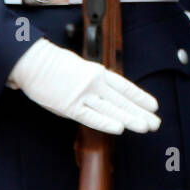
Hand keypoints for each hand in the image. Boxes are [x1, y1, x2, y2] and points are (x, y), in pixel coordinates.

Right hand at [7, 37, 159, 134]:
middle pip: (122, 100)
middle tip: (155, 123)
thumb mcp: (79, 68)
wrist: (33, 61)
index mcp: (97, 73)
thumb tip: (105, 96)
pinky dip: (105, 123)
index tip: (154, 106)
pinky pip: (90, 117)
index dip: (140, 97)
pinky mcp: (70, 106)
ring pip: (111, 109)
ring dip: (130, 119)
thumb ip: (93, 83)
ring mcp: (83, 95)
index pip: (124, 87)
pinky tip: (119, 128)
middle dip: (140, 112)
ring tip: (146, 127)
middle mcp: (94, 83)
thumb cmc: (53, 65)